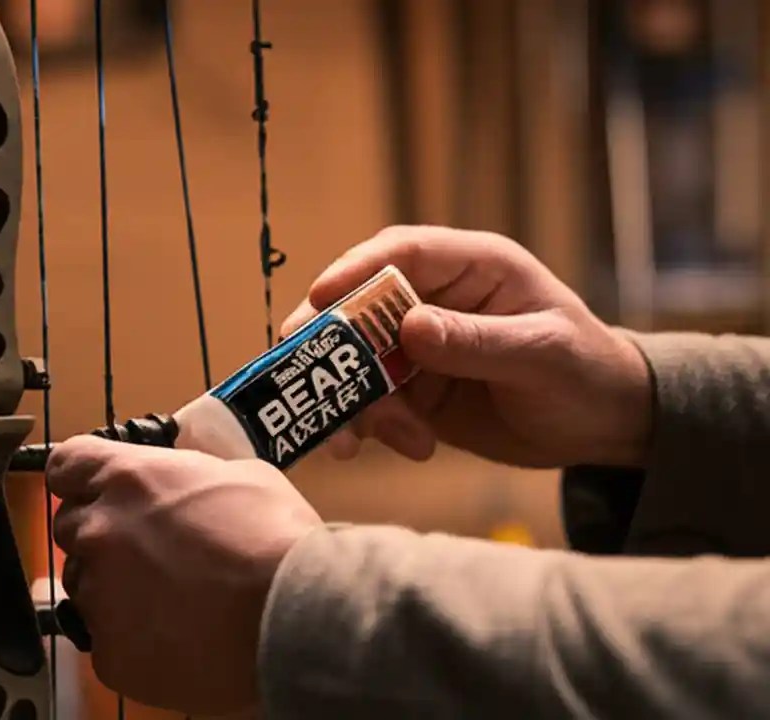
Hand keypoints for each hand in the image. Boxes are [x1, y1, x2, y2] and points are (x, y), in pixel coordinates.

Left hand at [47, 436, 322, 714]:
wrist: (298, 618)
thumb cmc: (278, 539)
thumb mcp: (241, 476)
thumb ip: (188, 476)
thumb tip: (181, 487)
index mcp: (127, 480)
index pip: (66, 465)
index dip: (80, 477)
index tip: (94, 489)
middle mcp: (100, 532)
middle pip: (72, 527)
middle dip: (102, 536)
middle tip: (150, 553)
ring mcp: (100, 597)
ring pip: (87, 588)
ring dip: (116, 589)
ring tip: (172, 602)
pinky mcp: (110, 654)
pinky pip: (108, 641)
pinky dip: (134, 641)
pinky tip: (178, 639)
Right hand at [283, 225, 651, 468]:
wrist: (603, 426)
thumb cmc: (586, 372)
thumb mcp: (540, 355)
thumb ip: (475, 342)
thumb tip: (409, 328)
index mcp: (471, 268)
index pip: (399, 253)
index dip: (353, 271)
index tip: (318, 298)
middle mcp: (434, 299)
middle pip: (358, 307)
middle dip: (329, 345)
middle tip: (301, 376)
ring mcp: (417, 346)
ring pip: (355, 362)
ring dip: (355, 402)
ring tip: (380, 441)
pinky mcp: (412, 389)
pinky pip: (371, 402)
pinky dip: (374, 427)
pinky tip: (411, 447)